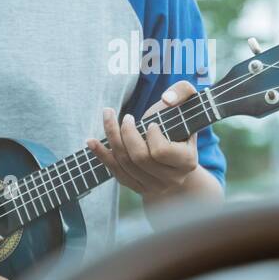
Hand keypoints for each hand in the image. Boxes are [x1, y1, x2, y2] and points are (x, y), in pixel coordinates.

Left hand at [86, 80, 199, 198]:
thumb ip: (182, 91)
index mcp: (187, 162)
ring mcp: (155, 187)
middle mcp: (172, 179)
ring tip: (108, 116)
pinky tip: (90, 141)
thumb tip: (166, 99)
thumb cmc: (180, 123)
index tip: (151, 124)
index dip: (152, 135)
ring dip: (112, 138)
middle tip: (127, 117)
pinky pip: (116, 172)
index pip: (161, 151)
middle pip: (140, 158)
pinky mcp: (139, 188)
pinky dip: (101, 155)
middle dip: (127, 133)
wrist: (178, 152)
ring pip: (125, 164)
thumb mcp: (188, 104)